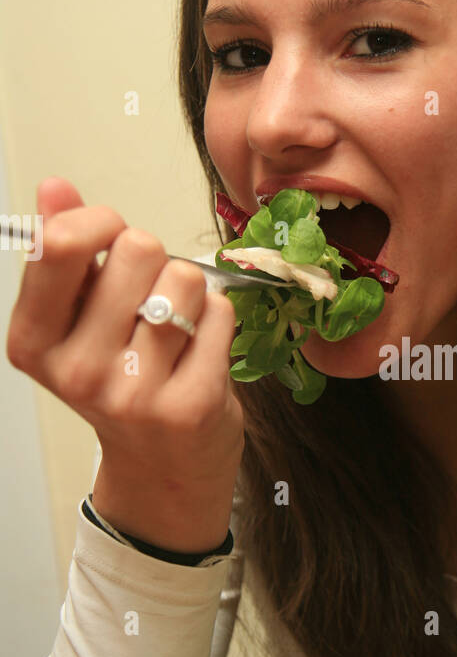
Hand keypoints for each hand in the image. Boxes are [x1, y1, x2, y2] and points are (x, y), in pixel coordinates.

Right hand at [6, 177, 244, 552]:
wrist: (163, 469)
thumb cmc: (121, 381)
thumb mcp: (77, 320)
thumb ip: (64, 252)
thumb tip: (54, 187)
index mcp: (35, 344)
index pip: (60, 244)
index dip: (97, 222)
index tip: (107, 239)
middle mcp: (78, 372)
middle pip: (137, 248)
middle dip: (152, 260)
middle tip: (148, 300)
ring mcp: (135, 392)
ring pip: (185, 277)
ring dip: (191, 291)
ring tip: (177, 329)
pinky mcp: (191, 404)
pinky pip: (221, 312)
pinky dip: (220, 320)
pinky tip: (201, 350)